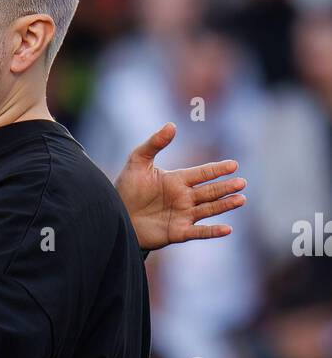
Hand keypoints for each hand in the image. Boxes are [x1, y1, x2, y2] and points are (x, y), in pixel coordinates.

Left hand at [115, 122, 245, 250]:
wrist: (115, 215)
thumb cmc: (125, 188)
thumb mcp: (137, 162)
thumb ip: (154, 143)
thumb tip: (172, 125)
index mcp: (177, 180)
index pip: (202, 173)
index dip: (217, 169)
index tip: (233, 164)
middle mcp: (183, 197)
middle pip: (210, 191)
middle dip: (225, 187)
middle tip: (242, 182)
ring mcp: (182, 215)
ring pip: (209, 209)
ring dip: (225, 205)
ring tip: (241, 199)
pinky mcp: (177, 232)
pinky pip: (198, 232)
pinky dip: (212, 231)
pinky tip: (227, 228)